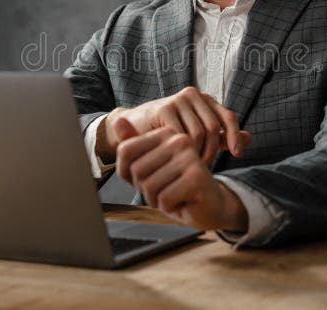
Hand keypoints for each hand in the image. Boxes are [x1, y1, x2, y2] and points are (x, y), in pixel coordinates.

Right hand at [97, 86, 250, 165]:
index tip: (237, 154)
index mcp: (204, 99)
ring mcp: (176, 100)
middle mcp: (192, 95)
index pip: (228, 116)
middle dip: (212, 150)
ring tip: (191, 165)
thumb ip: (221, 137)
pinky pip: (180, 135)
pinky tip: (178, 160)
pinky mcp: (162, 109)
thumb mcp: (198, 134)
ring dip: (197, 153)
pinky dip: (182, 151)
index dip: (235, 135)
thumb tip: (249, 139)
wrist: (133, 128)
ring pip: (198, 132)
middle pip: (213, 127)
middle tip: (205, 166)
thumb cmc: (168, 132)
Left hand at [113, 119, 248, 231]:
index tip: (150, 178)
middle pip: (136, 170)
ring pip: (150, 186)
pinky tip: (184, 202)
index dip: (129, 173)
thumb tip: (117, 120)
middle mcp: (179, 140)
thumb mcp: (147, 167)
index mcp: (166, 133)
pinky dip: (170, 207)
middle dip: (145, 189)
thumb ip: (132, 146)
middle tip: (165, 190)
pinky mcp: (197, 176)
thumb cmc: (176, 187)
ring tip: (174, 196)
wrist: (209, 207)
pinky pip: (165, 198)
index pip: (125, 150)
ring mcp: (190, 156)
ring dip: (158, 200)